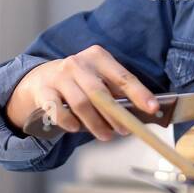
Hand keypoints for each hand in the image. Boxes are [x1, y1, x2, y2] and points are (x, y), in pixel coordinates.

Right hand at [5, 45, 158, 141]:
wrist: (40, 79)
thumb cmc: (78, 82)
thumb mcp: (98, 79)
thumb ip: (116, 93)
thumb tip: (141, 114)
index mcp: (98, 57)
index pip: (123, 77)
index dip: (139, 93)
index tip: (153, 108)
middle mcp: (78, 63)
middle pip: (100, 92)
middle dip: (116, 114)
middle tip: (125, 130)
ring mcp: (59, 76)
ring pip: (81, 103)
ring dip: (96, 123)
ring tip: (106, 135)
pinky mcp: (44, 91)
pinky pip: (57, 110)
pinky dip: (68, 121)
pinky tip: (76, 128)